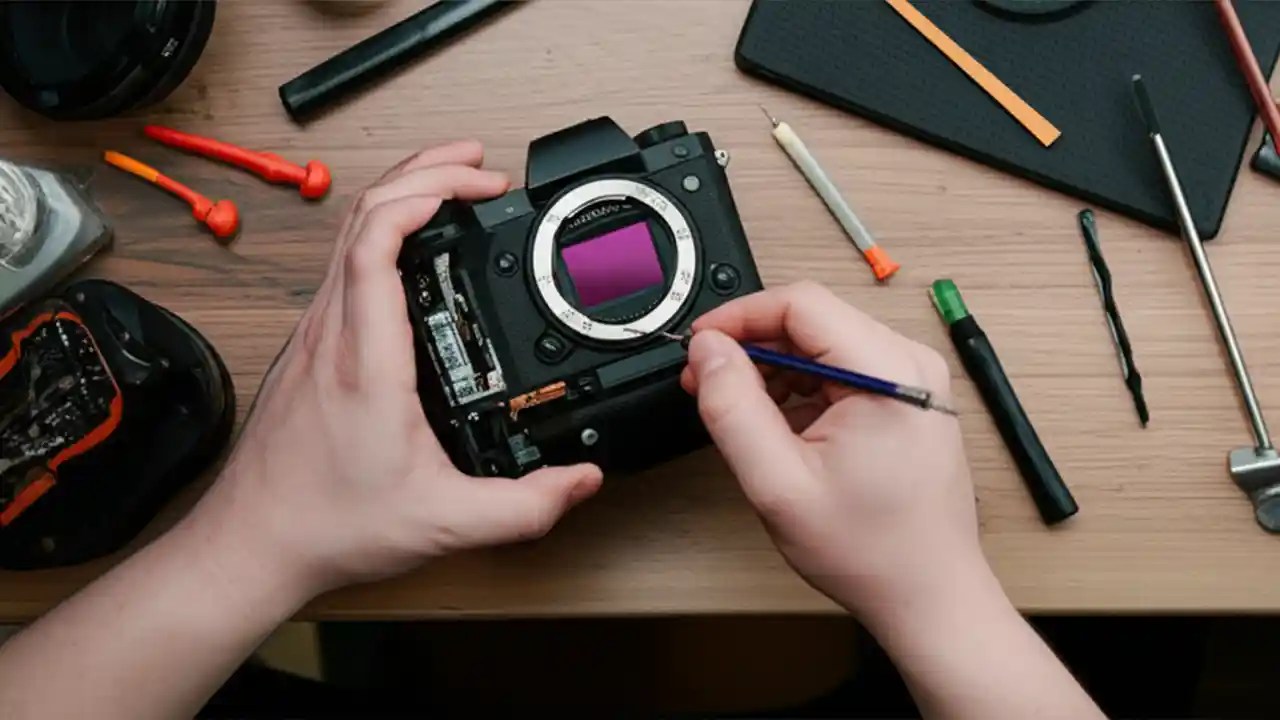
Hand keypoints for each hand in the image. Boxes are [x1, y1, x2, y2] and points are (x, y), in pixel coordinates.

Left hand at [189, 141, 601, 601]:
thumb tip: (581, 480)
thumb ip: (524, 507)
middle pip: (363, 214)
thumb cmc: (326, 525)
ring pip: (348, 234)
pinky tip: (413, 249)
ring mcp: (316, 336)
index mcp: (366, 359)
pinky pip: (344, 264)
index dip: (427, 194)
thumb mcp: (444, 524)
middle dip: (424, 172)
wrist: (254, 543)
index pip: (377, 240)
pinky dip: (383, 233)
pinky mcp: (312, 349)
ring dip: (401, 196)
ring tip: (452, 186)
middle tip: (481, 167)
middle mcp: (333, 334)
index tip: (477, 186)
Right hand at [681, 282, 980, 627]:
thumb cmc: (871, 551)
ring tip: (740, 413)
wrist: (928, 596)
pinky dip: (800, 387)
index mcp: (890, 372)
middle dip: (751, 345)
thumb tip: (707, 351)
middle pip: (812, 319)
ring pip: (822, 344)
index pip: (801, 303)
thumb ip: (733, 408)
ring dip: (773, 368)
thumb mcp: (779, 484)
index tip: (699, 345)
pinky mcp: (905, 398)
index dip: (740, 316)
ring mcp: (911, 380)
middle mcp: (910, 364)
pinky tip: (778, 427)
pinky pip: (840, 369)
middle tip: (707, 383)